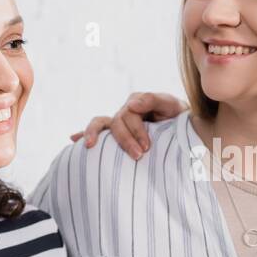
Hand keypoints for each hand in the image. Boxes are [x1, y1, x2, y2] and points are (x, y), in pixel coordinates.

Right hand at [69, 92, 187, 158]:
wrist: (182, 124)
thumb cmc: (176, 114)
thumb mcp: (170, 104)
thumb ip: (153, 100)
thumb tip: (131, 104)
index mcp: (136, 103)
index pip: (129, 116)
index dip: (136, 131)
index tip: (146, 147)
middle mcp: (125, 111)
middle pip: (116, 123)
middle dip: (125, 140)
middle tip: (138, 156)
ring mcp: (119, 122)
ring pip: (101, 124)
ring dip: (94, 134)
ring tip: (90, 146)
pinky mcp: (118, 133)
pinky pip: (98, 131)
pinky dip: (84, 134)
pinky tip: (73, 139)